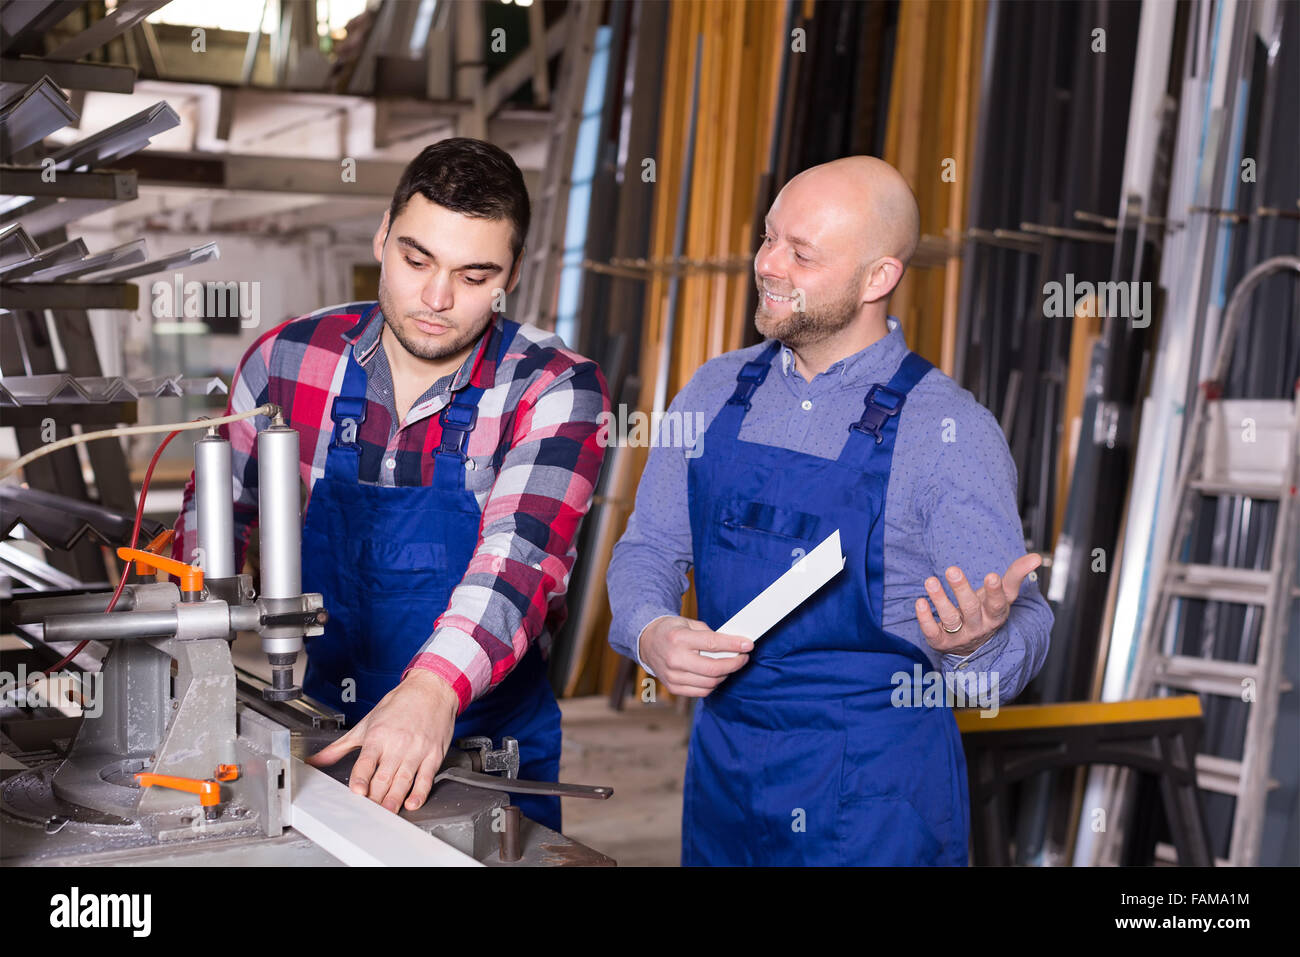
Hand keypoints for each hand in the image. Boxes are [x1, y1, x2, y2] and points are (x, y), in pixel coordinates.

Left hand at [305, 669, 459, 812]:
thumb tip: (315, 761)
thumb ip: (339, 746)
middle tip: (370, 813)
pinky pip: (426, 777)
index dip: (361, 778)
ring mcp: (416, 750)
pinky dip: (419, 792)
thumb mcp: (366, 723)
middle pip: (384, 776)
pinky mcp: (433, 755)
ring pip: (404, 779)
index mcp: (378, 736)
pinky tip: (412, 802)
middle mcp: (397, 744)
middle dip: (376, 797)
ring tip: (387, 812)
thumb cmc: (399, 705)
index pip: (366, 761)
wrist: (431, 689)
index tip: (357, 792)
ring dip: (395, 798)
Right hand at [638, 615, 752, 696]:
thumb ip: (710, 634)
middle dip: (734, 663)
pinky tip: (717, 675)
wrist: (647, 641)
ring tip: (730, 665)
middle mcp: (674, 659)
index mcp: (678, 638)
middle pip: (713, 668)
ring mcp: (672, 676)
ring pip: (710, 683)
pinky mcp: (673, 687)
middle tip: (743, 657)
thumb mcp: (689, 624)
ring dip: (725, 674)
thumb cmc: (672, 631)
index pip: (713, 644)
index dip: (734, 645)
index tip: (748, 645)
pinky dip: (713, 685)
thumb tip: (734, 645)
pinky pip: (701, 692)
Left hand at [915, 553, 1041, 656]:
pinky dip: (925, 618)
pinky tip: (919, 602)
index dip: (994, 591)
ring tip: (930, 581)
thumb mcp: (1004, 595)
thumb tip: (1037, 557)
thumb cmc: (987, 610)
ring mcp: (960, 635)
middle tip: (952, 569)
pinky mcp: (941, 642)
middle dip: (961, 589)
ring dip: (939, 599)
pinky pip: (932, 632)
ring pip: (950, 619)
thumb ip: (1016, 575)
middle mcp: (978, 626)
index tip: (992, 576)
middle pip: (971, 609)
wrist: (972, 644)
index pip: (997, 604)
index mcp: (995, 614)